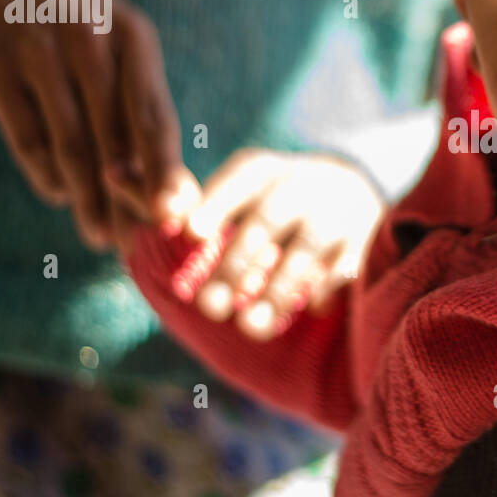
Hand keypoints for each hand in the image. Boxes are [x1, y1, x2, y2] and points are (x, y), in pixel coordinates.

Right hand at [0, 0, 198, 250]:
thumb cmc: (81, 34)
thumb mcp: (120, 55)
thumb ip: (143, 114)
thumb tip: (176, 196)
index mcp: (134, 36)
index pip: (154, 114)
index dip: (163, 170)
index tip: (171, 215)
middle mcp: (89, 36)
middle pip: (113, 136)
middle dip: (124, 198)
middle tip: (131, 243)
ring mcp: (37, 47)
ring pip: (70, 143)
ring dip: (85, 197)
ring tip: (97, 233)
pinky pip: (26, 136)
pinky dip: (45, 173)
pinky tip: (59, 193)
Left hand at [165, 149, 384, 339]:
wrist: (351, 192)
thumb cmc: (275, 201)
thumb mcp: (240, 190)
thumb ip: (193, 203)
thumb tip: (132, 193)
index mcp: (262, 171)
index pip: (237, 180)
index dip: (214, 205)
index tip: (191, 235)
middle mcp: (301, 184)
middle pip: (266, 222)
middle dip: (236, 266)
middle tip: (209, 307)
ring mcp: (336, 211)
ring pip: (305, 251)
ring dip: (277, 290)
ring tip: (250, 326)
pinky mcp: (364, 241)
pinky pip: (342, 270)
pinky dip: (323, 292)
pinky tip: (308, 310)